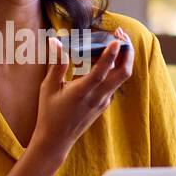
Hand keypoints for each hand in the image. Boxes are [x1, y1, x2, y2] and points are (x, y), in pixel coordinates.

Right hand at [30, 27, 132, 158]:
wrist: (56, 140)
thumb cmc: (49, 114)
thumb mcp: (49, 87)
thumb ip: (56, 64)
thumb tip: (55, 41)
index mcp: (82, 92)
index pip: (102, 71)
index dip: (110, 54)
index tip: (116, 39)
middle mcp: (98, 97)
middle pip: (123, 73)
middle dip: (127, 51)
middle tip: (121, 35)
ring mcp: (103, 101)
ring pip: (121, 77)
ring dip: (123, 58)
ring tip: (116, 41)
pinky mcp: (104, 103)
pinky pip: (114, 83)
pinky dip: (115, 68)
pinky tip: (105, 58)